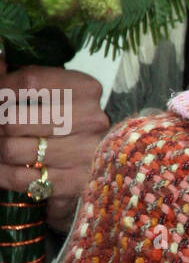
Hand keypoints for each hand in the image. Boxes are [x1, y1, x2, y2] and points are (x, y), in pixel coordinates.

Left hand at [0, 58, 110, 233]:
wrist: (104, 159)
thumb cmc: (70, 119)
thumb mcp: (54, 92)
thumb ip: (20, 79)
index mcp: (86, 89)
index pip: (29, 82)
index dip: (0, 87)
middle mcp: (91, 120)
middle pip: (14, 120)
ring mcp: (84, 153)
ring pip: (13, 150)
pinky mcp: (74, 183)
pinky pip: (20, 178)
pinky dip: (0, 172)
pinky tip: (0, 165)